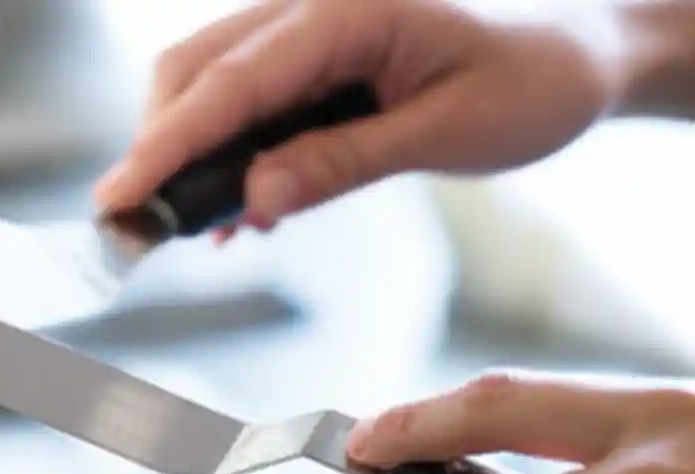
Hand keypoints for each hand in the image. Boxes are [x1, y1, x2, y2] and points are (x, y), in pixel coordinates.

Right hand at [93, 0, 630, 233]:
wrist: (580, 47)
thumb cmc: (534, 76)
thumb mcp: (445, 129)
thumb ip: (343, 161)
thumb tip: (255, 197)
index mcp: (349, 10)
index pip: (233, 82)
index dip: (167, 144)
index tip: (118, 196)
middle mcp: (314, 6)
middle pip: (197, 68)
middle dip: (161, 145)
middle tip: (147, 225)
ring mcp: (309, 26)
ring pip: (210, 79)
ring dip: (192, 152)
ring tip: (203, 226)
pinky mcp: (314, 53)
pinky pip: (247, 95)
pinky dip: (228, 150)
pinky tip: (244, 204)